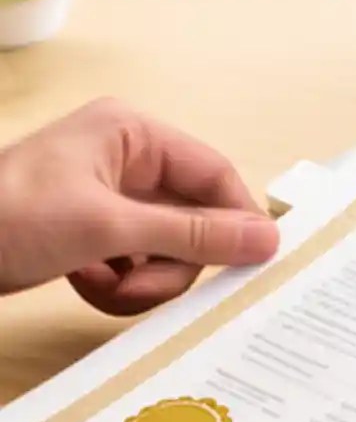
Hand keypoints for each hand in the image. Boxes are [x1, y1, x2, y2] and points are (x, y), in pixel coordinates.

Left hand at [0, 98, 278, 314]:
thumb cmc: (7, 217)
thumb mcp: (108, 228)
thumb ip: (193, 235)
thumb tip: (265, 240)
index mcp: (133, 135)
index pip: (214, 174)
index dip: (235, 219)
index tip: (250, 262)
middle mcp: (126, 161)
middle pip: (193, 220)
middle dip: (170, 262)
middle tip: (140, 285)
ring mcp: (109, 200)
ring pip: (167, 250)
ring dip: (143, 281)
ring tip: (104, 287)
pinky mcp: (92, 234)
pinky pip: (137, 265)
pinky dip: (119, 286)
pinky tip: (86, 285)